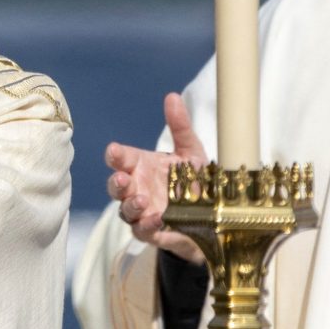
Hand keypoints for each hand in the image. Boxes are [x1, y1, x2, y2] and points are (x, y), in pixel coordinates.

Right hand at [103, 93, 208, 266]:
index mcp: (142, 166)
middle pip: (116, 186)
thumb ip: (180, 127)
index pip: (121, 159)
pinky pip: (142, 230)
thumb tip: (173, 96)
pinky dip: (146, 225)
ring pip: (125, 210)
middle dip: (116, 182)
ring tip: (140, 199)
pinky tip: (156, 218)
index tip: (115, 151)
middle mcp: (138, 188)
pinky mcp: (153, 232)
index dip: (115, 155)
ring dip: (129, 205)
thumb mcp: (191, 152)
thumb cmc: (197, 181)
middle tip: (124, 178)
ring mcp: (143, 212)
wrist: (214, 215)